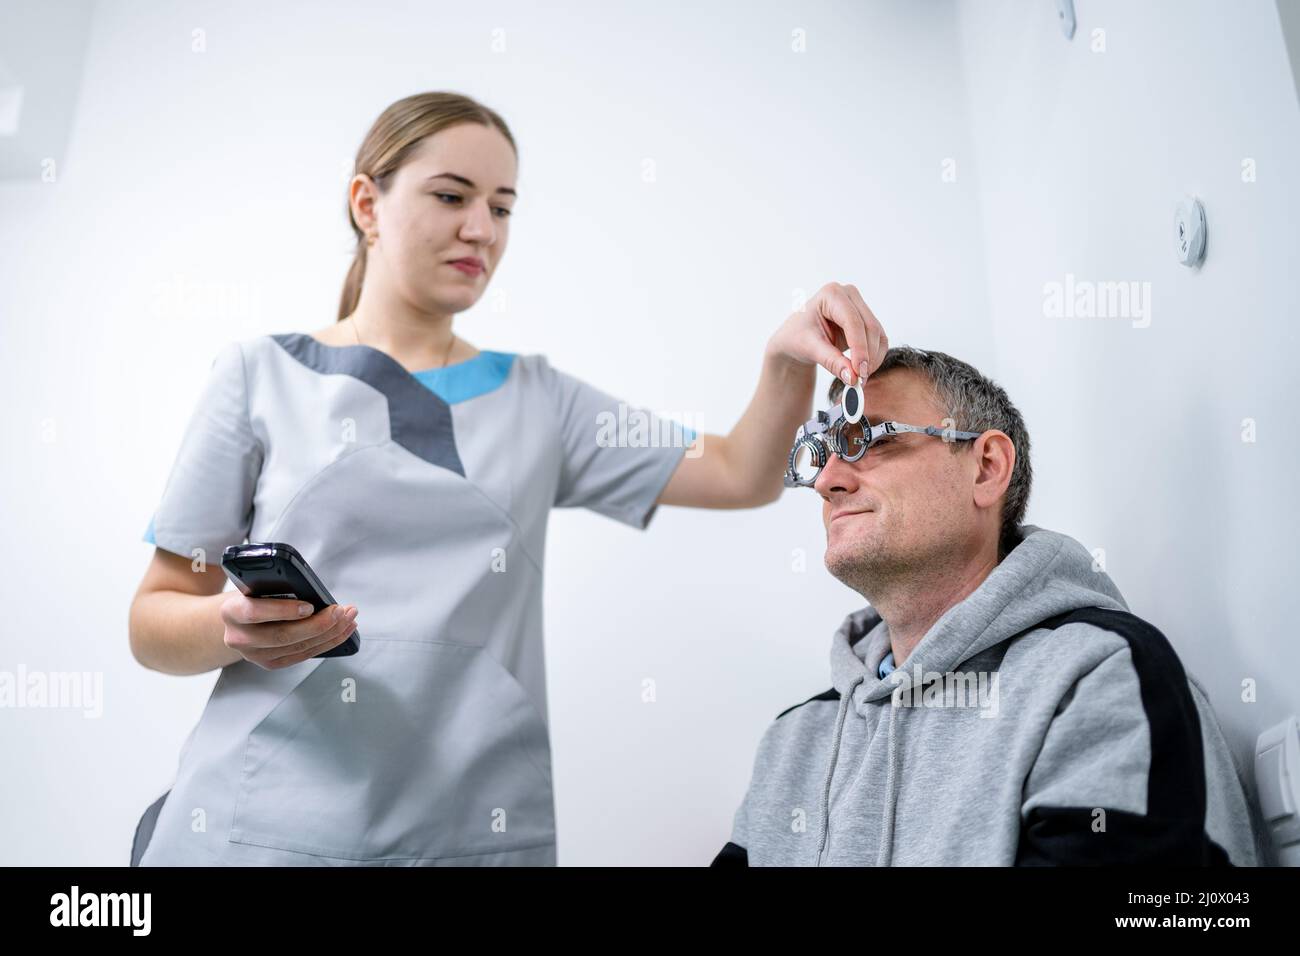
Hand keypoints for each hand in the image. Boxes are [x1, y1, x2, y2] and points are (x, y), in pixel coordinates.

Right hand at [220, 595, 358, 669]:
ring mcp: (254, 655)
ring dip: (329, 633)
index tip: (309, 606)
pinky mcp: (270, 664)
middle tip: (340, 611)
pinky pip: (303, 656)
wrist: (237, 620)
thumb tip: (312, 592)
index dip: (283, 610)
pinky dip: (327, 643)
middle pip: (282, 635)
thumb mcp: (257, 586)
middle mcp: (239, 638)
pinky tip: (342, 631)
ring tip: (348, 619)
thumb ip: (274, 587)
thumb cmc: (253, 596)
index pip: (254, 612)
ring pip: (297, 648)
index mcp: (231, 612)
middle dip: (318, 624)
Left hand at [766, 282, 888, 383]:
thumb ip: (831, 361)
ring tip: (859, 379)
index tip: (859, 372)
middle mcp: (849, 295)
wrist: (797, 338)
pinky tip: (862, 370)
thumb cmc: (797, 337)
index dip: (859, 348)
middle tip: (860, 380)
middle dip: (867, 356)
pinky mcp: (866, 320)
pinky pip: (879, 340)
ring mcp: (859, 306)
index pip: (852, 322)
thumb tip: (852, 377)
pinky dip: (874, 357)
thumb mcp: (809, 348)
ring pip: (877, 334)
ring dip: (873, 359)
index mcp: (831, 294)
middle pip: (869, 327)